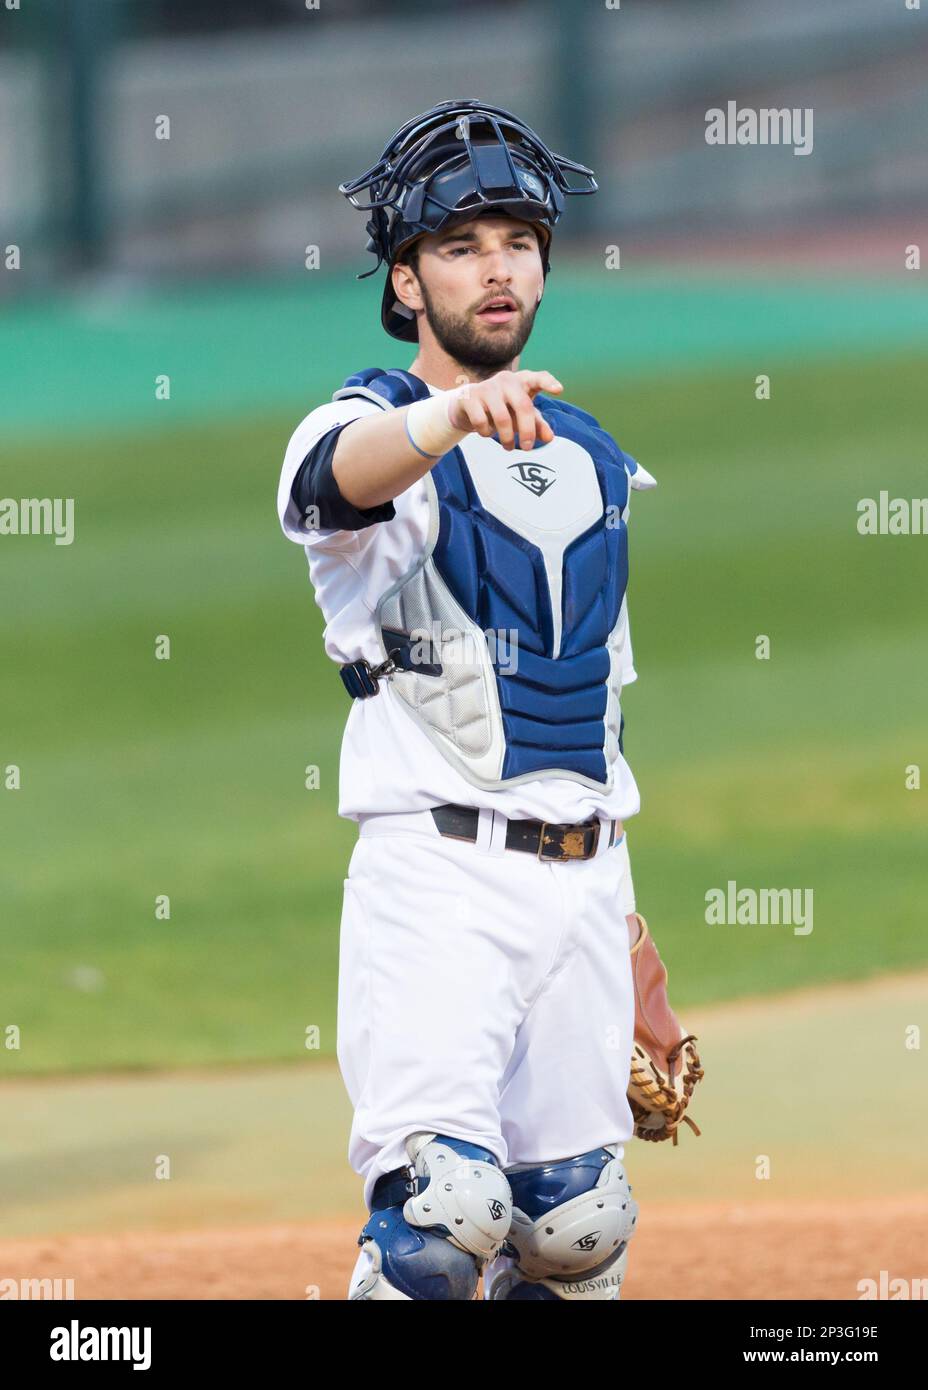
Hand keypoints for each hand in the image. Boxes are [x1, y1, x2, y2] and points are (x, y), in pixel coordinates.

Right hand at [447, 369, 562, 450]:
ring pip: (502, 418)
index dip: (548, 382)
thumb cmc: (503, 407)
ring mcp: (487, 387)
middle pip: (523, 406)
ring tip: (508, 446)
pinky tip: (487, 432)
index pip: (538, 378)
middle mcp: (506, 380)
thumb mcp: (521, 415)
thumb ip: (536, 424)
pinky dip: (486, 433)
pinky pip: (481, 421)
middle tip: (528, 448)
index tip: (559, 390)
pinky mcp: (470, 397)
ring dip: (507, 438)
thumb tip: (549, 438)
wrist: (468, 402)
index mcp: (522, 381)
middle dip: (527, 431)